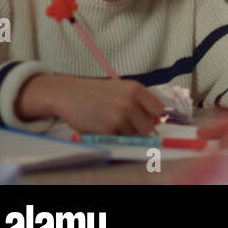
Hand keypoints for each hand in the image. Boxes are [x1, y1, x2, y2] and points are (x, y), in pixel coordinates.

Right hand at [17, 74, 164, 135]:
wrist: (68, 94)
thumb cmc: (96, 92)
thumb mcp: (121, 88)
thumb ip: (139, 100)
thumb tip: (157, 120)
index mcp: (136, 89)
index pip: (158, 109)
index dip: (153, 117)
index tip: (146, 118)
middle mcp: (130, 102)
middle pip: (148, 127)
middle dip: (139, 129)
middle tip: (124, 123)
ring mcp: (119, 116)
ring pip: (133, 135)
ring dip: (123, 132)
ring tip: (108, 121)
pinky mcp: (108, 129)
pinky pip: (118, 139)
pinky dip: (111, 136)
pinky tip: (100, 125)